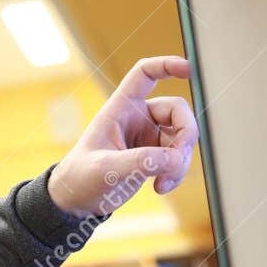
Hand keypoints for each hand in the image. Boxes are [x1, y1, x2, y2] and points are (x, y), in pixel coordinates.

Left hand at [47, 55, 200, 216]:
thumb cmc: (81, 177)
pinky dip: (176, 172)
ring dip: (180, 161)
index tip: (188, 69)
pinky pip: (178, 158)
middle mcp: (137, 118)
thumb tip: (175, 159)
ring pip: (182, 137)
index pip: (145, 74)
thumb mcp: (105, 169)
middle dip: (186, 135)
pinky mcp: (154, 157)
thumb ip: (140, 162)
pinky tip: (161, 187)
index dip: (166, 65)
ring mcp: (148, 137)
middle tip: (177, 161)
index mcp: (120, 108)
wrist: (77, 201)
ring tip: (162, 182)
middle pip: (177, 110)